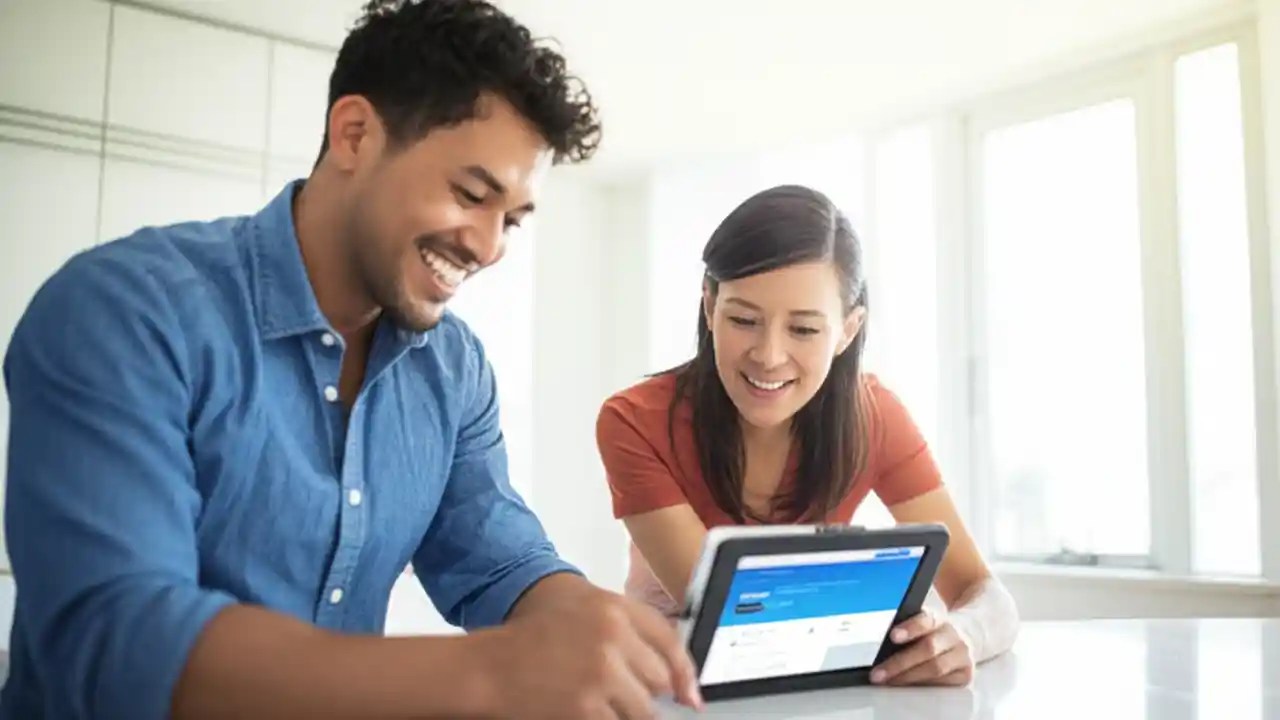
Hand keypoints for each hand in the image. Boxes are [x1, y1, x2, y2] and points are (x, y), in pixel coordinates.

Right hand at [481, 580, 703, 718]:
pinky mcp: (588, 707)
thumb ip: (624, 631)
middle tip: (625, 698)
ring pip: (644, 709)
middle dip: (648, 694)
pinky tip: (592, 714)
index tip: (688, 695)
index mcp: (614, 608)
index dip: (684, 673)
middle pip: (660, 679)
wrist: (490, 667)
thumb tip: (668, 672)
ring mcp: (602, 673)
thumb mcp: (582, 610)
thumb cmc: (530, 638)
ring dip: (630, 714)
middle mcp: (613, 637)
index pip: (670, 641)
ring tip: (603, 706)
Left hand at [870, 608, 974, 686]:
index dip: (910, 628)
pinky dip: (922, 686)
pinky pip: (942, 683)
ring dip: (908, 678)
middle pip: (928, 649)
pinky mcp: (966, 675)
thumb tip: (883, 653)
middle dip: (900, 663)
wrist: (965, 638)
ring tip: (888, 682)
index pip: (926, 621)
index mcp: (939, 619)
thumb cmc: (932, 632)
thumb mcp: (920, 623)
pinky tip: (906, 688)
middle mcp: (954, 636)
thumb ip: (905, 631)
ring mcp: (963, 656)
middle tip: (878, 674)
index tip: (892, 636)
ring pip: (935, 669)